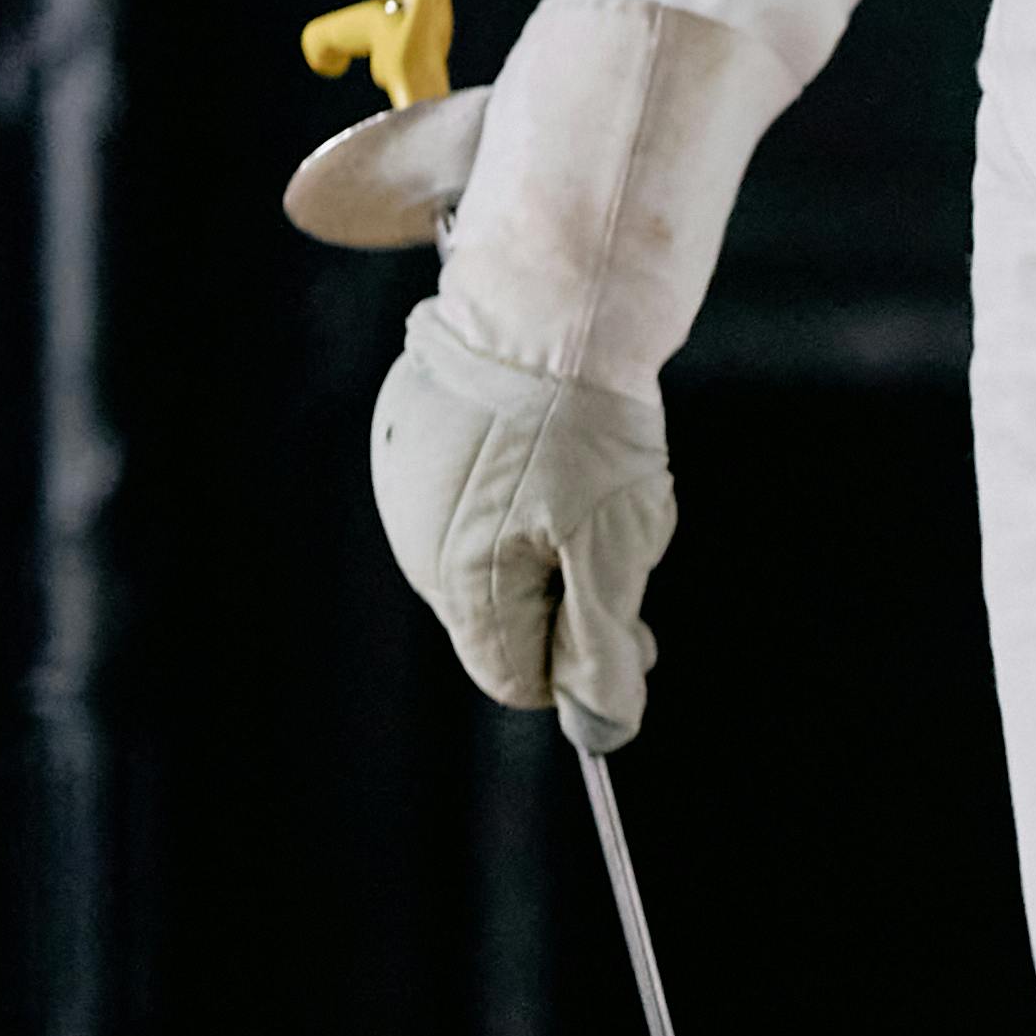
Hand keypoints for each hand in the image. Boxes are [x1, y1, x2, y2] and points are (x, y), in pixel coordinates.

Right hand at [373, 304, 673, 750]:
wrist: (546, 304)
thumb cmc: (588, 427)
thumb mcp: (617, 549)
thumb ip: (603, 645)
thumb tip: (603, 731)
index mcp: (464, 583)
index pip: (515, 676)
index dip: (580, 665)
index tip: (631, 630)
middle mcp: (415, 546)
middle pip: (500, 618)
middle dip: (566, 598)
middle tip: (623, 540)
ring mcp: (403, 488)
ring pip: (483, 555)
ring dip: (540, 540)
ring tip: (585, 477)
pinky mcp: (408, 439)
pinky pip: (464, 494)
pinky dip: (511, 488)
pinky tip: (547, 443)